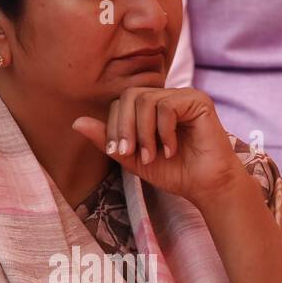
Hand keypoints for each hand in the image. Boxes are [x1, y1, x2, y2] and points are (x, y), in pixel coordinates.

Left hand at [72, 86, 240, 206]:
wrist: (206, 186)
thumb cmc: (173, 172)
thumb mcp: (132, 158)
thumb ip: (108, 140)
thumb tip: (76, 123)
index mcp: (150, 107)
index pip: (120, 103)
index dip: (114, 126)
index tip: (120, 152)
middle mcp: (166, 96)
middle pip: (129, 96)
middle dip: (124, 127)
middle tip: (131, 154)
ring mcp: (182, 96)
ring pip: (146, 101)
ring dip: (144, 133)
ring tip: (152, 155)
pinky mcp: (198, 100)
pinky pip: (167, 106)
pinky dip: (164, 131)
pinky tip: (171, 149)